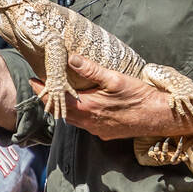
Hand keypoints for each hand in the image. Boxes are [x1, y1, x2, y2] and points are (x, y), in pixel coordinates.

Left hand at [27, 53, 162, 140]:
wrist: (159, 117)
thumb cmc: (139, 96)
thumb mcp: (115, 79)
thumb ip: (91, 70)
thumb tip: (70, 58)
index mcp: (87, 107)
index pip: (55, 100)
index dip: (41, 91)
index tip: (32, 81)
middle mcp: (88, 122)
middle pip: (60, 112)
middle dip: (50, 99)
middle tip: (43, 85)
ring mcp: (96, 130)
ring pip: (72, 119)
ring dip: (64, 107)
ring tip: (59, 93)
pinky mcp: (104, 133)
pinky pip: (85, 124)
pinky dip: (78, 114)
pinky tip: (84, 105)